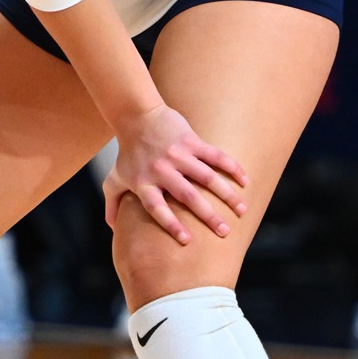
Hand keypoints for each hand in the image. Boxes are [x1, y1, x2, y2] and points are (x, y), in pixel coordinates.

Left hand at [102, 105, 248, 244]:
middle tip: (224, 232)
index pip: (156, 208)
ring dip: (226, 194)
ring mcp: (177, 155)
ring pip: (207, 177)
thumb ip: (113, 206)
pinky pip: (215, 155)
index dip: (171, 224)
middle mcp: (161, 170)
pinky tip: (245, 181)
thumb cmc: (127, 154)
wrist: (136, 117)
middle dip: (208, 216)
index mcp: (144, 183)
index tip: (187, 241)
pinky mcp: (191, 141)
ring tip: (242, 210)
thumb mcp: (113, 180)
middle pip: (186, 196)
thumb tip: (113, 230)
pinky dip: (231, 167)